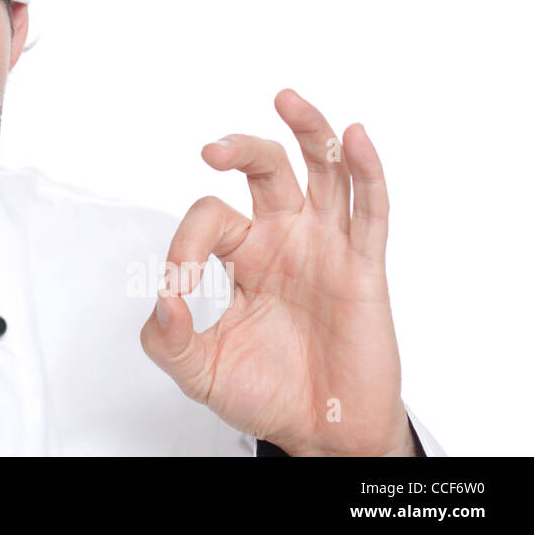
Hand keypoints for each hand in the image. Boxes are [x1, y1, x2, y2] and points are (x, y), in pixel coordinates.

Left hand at [139, 89, 416, 455]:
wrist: (322, 436)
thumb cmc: (265, 394)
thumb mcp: (198, 370)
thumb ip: (168, 340)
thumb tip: (162, 301)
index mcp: (245, 254)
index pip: (211, 217)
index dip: (186, 244)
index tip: (178, 289)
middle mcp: (286, 239)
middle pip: (267, 168)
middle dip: (241, 148)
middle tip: (210, 149)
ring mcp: (327, 248)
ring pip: (323, 171)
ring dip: (309, 130)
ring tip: (286, 98)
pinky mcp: (364, 269)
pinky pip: (370, 212)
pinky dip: (366, 171)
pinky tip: (356, 137)